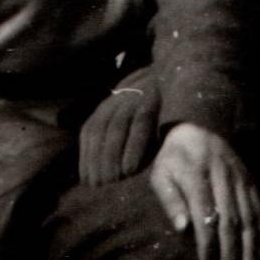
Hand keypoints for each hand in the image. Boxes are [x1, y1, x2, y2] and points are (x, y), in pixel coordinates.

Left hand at [79, 66, 160, 184]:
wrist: (174, 74)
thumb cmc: (151, 109)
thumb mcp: (128, 116)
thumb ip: (114, 136)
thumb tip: (99, 169)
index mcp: (108, 106)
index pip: (89, 131)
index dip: (85, 156)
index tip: (86, 180)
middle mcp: (118, 100)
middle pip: (100, 131)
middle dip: (96, 160)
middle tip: (99, 185)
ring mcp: (135, 99)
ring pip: (116, 128)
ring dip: (111, 157)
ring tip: (112, 181)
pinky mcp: (153, 102)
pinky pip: (139, 126)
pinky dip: (132, 148)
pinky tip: (129, 169)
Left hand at [148, 122, 259, 259]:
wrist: (199, 126)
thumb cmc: (174, 157)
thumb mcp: (161, 173)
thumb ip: (169, 199)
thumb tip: (182, 227)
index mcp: (198, 174)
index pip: (205, 214)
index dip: (207, 243)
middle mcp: (223, 177)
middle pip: (230, 220)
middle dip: (231, 253)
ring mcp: (240, 178)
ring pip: (248, 217)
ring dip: (250, 249)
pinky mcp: (250, 180)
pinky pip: (259, 209)